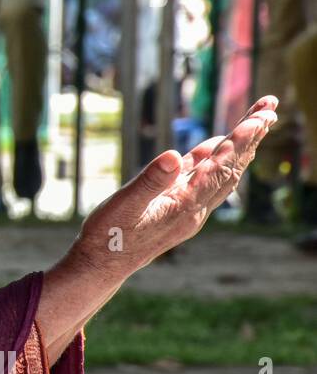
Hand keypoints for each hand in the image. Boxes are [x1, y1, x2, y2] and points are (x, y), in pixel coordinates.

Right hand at [69, 97, 277, 279]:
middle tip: (270, 108)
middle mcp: (194, 208)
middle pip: (231, 167)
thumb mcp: (123, 205)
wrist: (102, 265)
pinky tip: (216, 148)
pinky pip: (205, 181)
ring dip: (241, 148)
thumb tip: (175, 155)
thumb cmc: (108, 235)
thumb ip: (150, 181)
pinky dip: (217, 160)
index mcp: (184, 204)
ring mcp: (189, 210)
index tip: (261, 116)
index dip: (240, 140)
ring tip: (257, 123)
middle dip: (252, 137)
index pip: (220, 166)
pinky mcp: (178, 210)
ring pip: (223, 174)